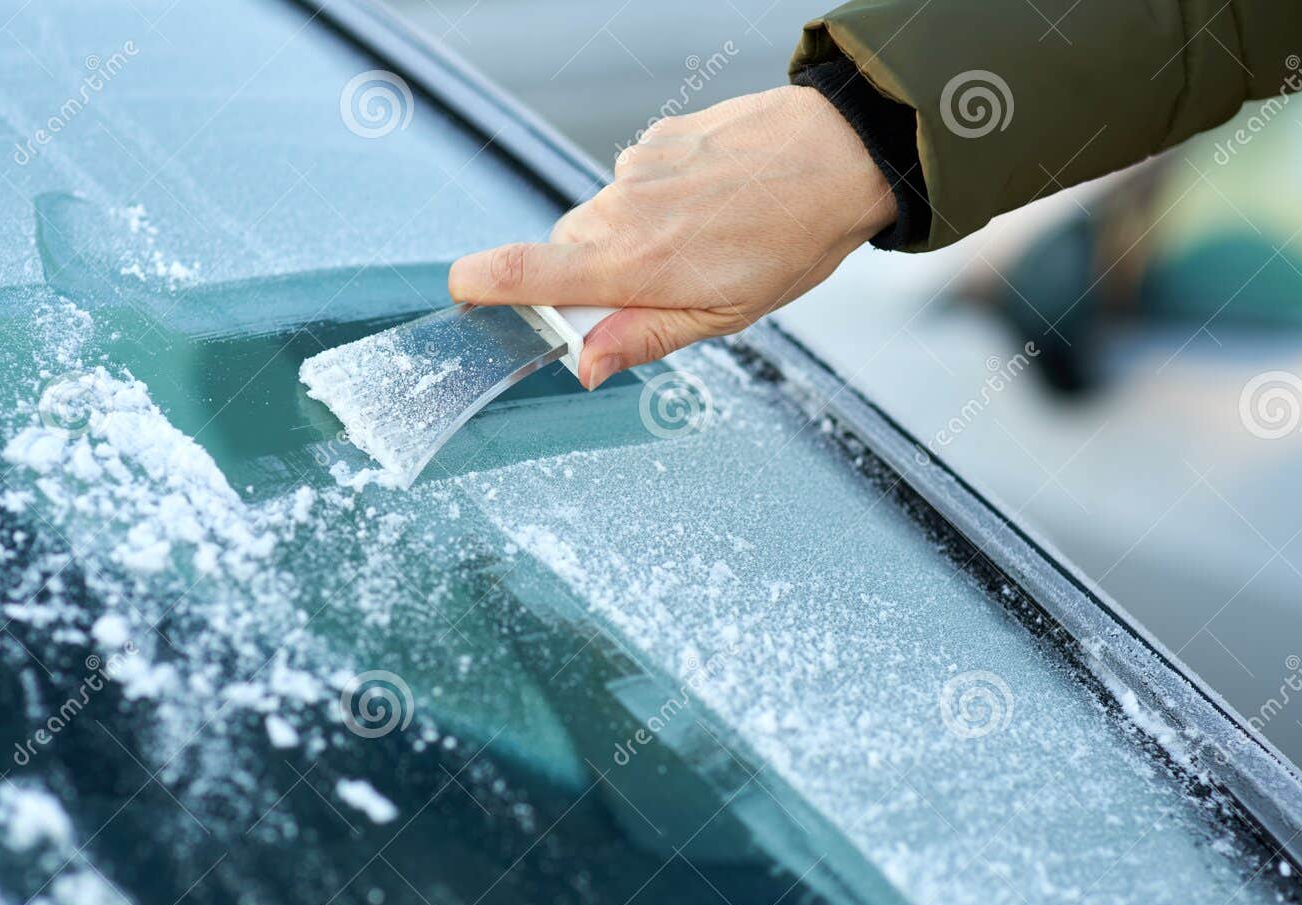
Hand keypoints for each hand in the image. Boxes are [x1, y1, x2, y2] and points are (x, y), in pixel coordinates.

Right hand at [448, 85, 897, 388]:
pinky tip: (706, 205)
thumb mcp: (720, 318)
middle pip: (564, 252)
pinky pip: (632, 182)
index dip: (479, 286)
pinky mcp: (655, 139)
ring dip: (630, 239)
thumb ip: (641, 339)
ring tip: (697, 243)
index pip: (523, 273)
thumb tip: (584, 367)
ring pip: (602, 217)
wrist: (838, 156)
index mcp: (630, 265)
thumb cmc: (788, 243)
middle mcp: (620, 211)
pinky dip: (655, 200)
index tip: (464, 295)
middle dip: (589, 278)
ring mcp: (636, 169)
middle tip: (652, 290)